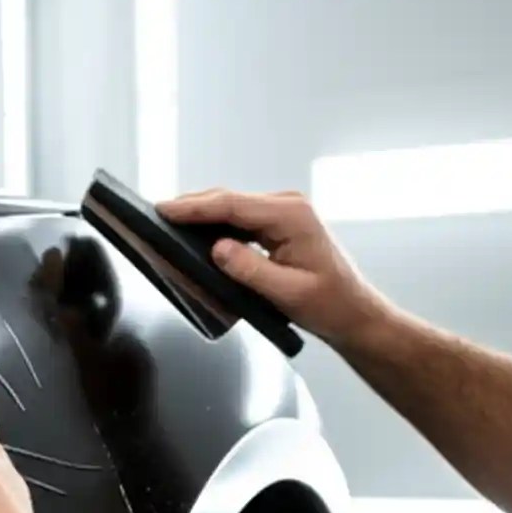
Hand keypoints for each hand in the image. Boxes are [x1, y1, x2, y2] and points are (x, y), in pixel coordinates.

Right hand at [157, 189, 390, 345]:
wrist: (354, 313)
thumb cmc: (329, 305)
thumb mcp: (287, 292)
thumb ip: (250, 269)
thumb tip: (217, 248)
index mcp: (291, 216)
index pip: (232, 205)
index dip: (194, 207)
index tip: (163, 210)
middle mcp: (287, 206)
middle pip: (229, 199)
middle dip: (192, 205)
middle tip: (157, 213)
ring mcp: (284, 213)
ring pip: (232, 206)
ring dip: (202, 213)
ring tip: (169, 219)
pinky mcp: (279, 224)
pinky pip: (240, 217)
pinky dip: (216, 222)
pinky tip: (197, 229)